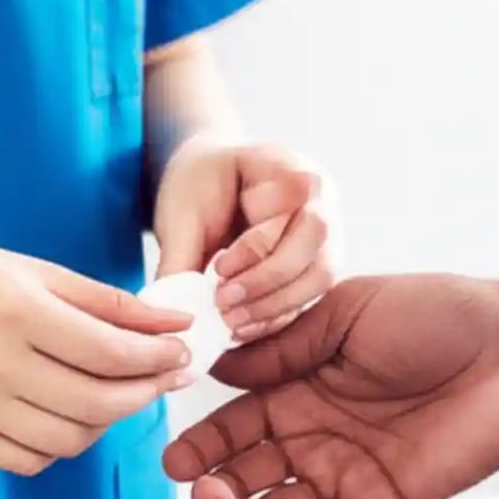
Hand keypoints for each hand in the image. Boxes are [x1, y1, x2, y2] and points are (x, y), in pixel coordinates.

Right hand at [0, 237, 193, 474]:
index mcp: (16, 310)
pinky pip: (28, 460)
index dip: (158, 359)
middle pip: (97, 403)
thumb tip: (172, 322)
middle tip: (161, 378)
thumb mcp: (32, 269)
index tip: (180, 354)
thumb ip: (105, 300)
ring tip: (113, 395)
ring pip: (68, 440)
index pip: (110, 352)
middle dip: (144, 393)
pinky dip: (60, 446)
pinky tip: (66, 416)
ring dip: (106, 423)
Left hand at [153, 137, 337, 342]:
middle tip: (223, 302)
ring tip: (230, 322)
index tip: (218, 269)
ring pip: (317, 279)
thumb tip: (173, 306)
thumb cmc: (199, 186)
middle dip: (266, 281)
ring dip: (273, 306)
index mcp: (289, 168)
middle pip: (313, 246)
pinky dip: (274, 317)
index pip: (289, 210)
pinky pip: (306, 298)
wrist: (209, 185)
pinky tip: (241, 329)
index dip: (256, 247)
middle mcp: (320, 201)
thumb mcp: (182, 210)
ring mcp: (325, 236)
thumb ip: (180, 256)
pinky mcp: (315, 267)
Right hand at [162, 276, 498, 498]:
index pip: (233, 423)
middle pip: (245, 475)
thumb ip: (283, 346)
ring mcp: (344, 471)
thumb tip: (219, 367)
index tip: (175, 461)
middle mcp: (312, 432)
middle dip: (215, 493)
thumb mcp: (347, 312)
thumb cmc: (435, 314)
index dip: (202, 445)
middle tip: (206, 495)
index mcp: (297, 383)